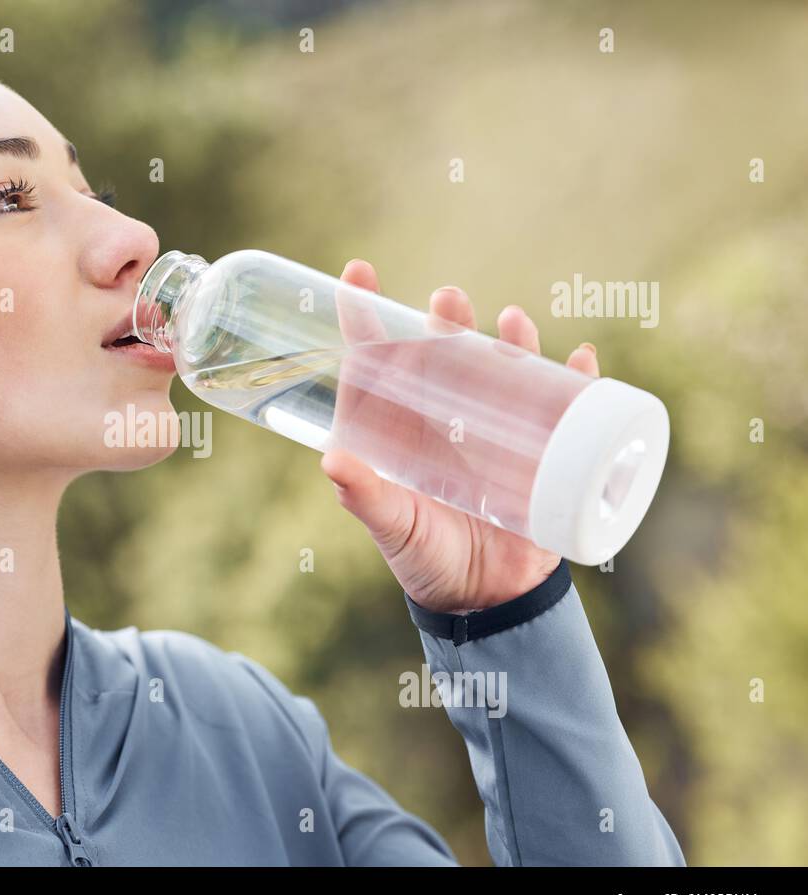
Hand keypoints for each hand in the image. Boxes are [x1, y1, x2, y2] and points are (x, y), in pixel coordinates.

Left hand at [319, 259, 599, 613]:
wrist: (486, 602)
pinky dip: (580, 383)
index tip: (356, 272)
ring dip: (513, 343)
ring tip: (512, 321)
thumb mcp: (393, 527)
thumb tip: (332, 461)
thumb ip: (364, 497)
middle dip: (449, 322)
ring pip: (508, 371)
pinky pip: (570, 409)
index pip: (380, 361)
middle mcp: (450, 419)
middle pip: (449, 355)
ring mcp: (499, 433)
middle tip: (448, 300)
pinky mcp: (545, 454)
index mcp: (403, 428)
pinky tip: (583, 359)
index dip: (367, 315)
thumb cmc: (426, 559)